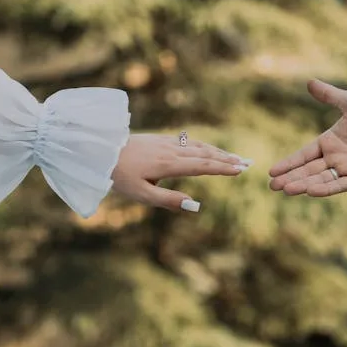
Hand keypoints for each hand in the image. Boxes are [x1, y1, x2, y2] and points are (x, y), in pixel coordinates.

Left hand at [112, 133, 249, 210]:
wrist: (100, 151)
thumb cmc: (120, 177)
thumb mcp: (142, 194)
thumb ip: (168, 200)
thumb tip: (194, 206)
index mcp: (169, 165)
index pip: (203, 166)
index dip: (223, 168)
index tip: (240, 170)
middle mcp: (171, 151)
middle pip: (205, 154)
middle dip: (226, 159)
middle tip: (246, 163)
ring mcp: (166, 143)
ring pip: (198, 146)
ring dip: (217, 152)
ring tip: (233, 157)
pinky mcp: (160, 140)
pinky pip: (188, 142)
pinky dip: (203, 146)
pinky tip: (208, 149)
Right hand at [268, 80, 346, 196]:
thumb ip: (329, 95)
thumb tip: (309, 81)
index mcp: (329, 141)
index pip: (303, 155)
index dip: (289, 163)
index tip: (272, 171)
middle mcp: (335, 157)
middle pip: (308, 170)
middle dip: (291, 178)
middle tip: (273, 187)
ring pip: (320, 179)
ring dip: (303, 184)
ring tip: (286, 189)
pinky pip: (339, 184)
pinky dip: (325, 188)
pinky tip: (310, 190)